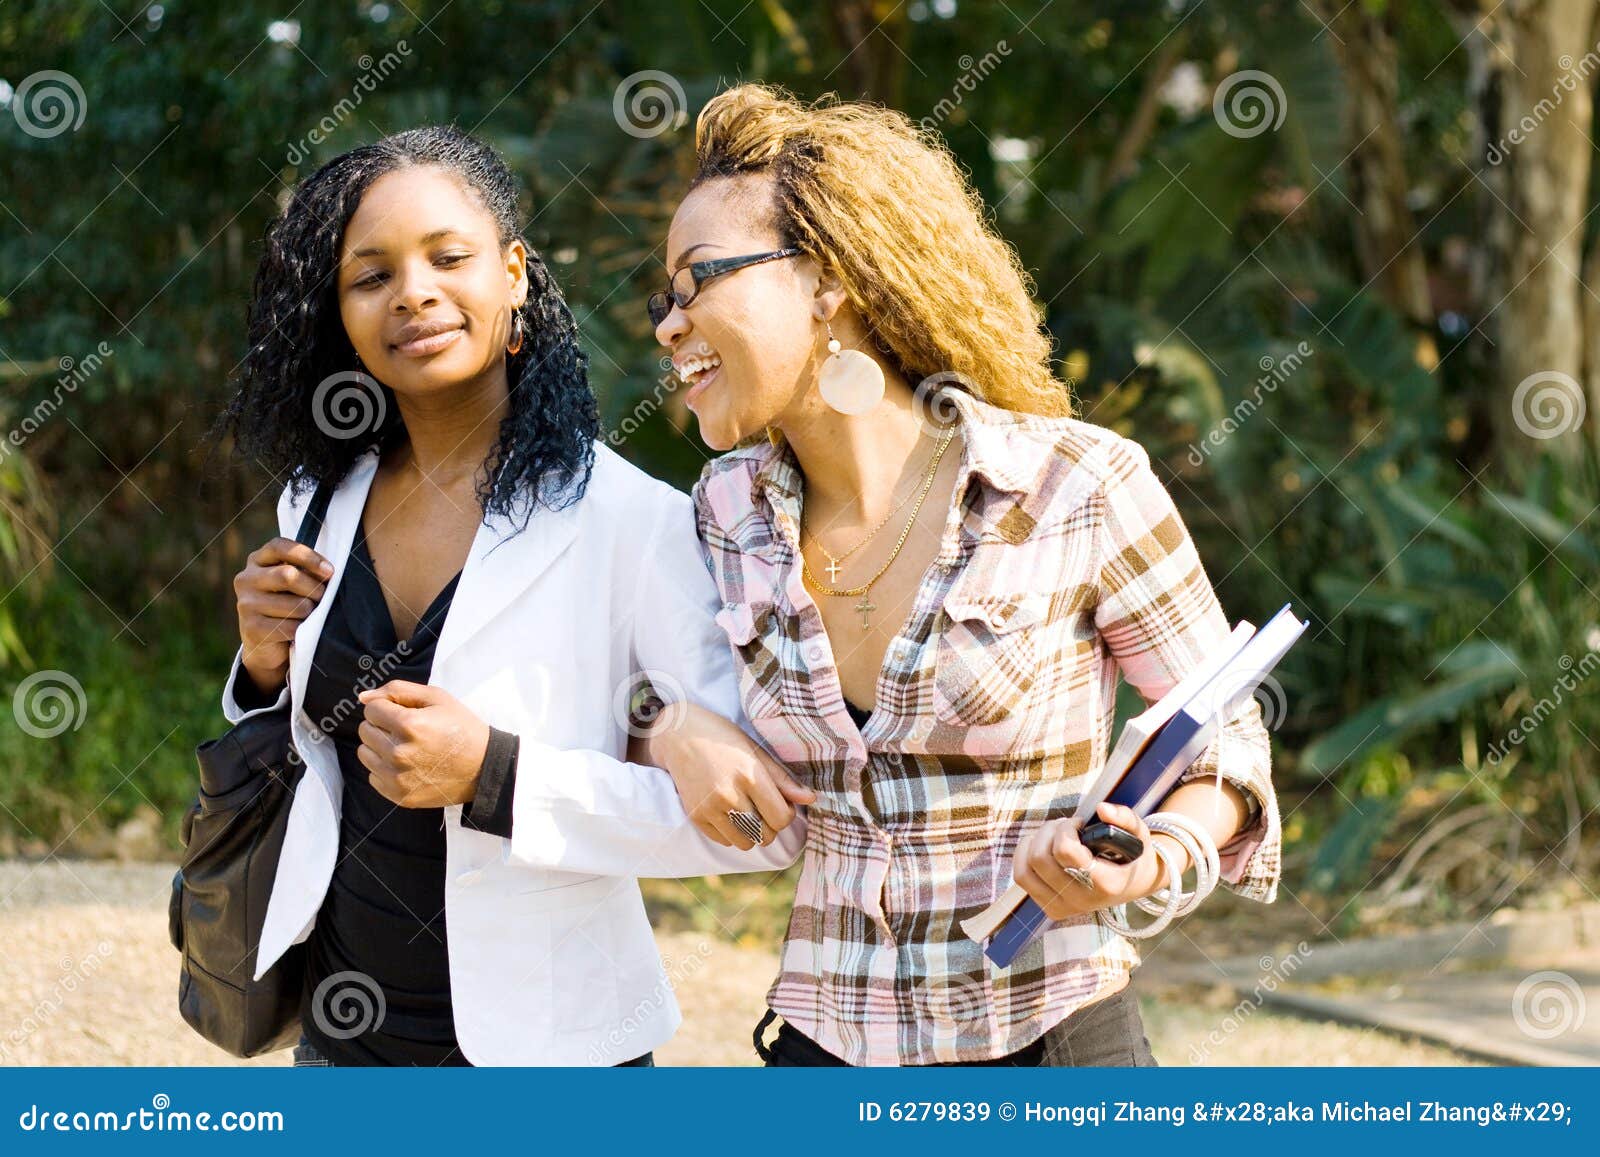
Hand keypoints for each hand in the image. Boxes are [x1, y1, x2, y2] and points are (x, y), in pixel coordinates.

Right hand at [234, 536, 332, 696]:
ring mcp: (245, 604)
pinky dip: (301, 629)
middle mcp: (246, 579)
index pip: (279, 547)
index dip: (307, 556)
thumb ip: (304, 571)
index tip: (329, 570)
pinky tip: (299, 630)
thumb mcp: (293, 583)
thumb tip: (328, 572)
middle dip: (314, 588)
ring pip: (294, 605)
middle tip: (323, 597)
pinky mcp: (251, 628)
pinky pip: (289, 626)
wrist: (265, 644)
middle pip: (287, 575)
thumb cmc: (287, 604)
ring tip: (309, 615)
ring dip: (310, 612)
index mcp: (256, 561)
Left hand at [355, 680, 489, 807]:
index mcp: (409, 724)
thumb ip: (397, 690)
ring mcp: (397, 777)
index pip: (371, 709)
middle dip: (382, 726)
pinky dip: (385, 769)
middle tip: (408, 731)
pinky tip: (407, 765)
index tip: (405, 713)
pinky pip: (373, 776)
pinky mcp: (399, 795)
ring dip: (380, 747)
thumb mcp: (437, 698)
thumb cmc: (461, 727)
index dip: (387, 707)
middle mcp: (399, 753)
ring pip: (364, 753)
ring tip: (406, 747)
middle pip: (365, 731)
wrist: (483, 767)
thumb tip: (362, 697)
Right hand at [636, 701, 815, 848]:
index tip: (780, 802)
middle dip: (771, 826)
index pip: (781, 817)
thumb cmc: (724, 739)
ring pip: (746, 843)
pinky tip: (729, 812)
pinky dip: (732, 833)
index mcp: (750, 775)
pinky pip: (725, 841)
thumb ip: (783, 780)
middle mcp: (729, 795)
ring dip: (752, 832)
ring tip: (747, 811)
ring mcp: (710, 808)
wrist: (680, 735)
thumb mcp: (756, 751)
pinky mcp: (696, 816)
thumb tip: (811, 799)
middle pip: (765, 834)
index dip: (786, 814)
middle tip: (764, 808)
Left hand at [1012, 803, 1165, 921]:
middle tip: (1066, 827)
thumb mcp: (1138, 833)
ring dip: (1034, 843)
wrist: (1134, 884)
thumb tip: (1101, 809)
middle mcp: (1082, 901)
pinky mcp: (1051, 908)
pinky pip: (1022, 878)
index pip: (1066, 852)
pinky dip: (1024, 855)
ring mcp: (1064, 908)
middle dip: (1049, 832)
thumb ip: (1124, 817)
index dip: (1066, 829)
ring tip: (1053, 836)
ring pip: (1024, 870)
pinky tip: (1042, 847)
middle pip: (1040, 858)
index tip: (1079, 824)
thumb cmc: (1133, 855)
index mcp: (1105, 883)